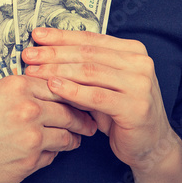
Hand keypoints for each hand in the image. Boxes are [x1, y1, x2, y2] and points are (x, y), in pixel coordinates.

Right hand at [0, 75, 97, 182]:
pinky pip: (50, 158)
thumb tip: (49, 90)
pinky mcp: (28, 162)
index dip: (76, 94)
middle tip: (90, 121)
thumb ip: (24, 88)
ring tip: (76, 138)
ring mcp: (31, 138)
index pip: (61, 87)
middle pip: (69, 112)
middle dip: (83, 118)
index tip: (84, 97)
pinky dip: (51, 154)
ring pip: (65, 137)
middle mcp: (29, 111)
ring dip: (73, 138)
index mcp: (21, 87)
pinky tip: (46, 151)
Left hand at [22, 27, 175, 170]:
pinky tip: (54, 87)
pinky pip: (97, 96)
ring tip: (35, 72)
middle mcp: (140, 63)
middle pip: (88, 53)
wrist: (151, 146)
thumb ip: (84, 69)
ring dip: (58, 70)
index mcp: (133, 51)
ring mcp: (140, 84)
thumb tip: (45, 55)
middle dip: (54, 53)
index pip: (91, 39)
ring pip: (90, 72)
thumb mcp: (103, 85)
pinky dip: (72, 90)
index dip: (62, 36)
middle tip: (30, 55)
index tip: (38, 36)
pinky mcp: (136, 106)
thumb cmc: (122, 114)